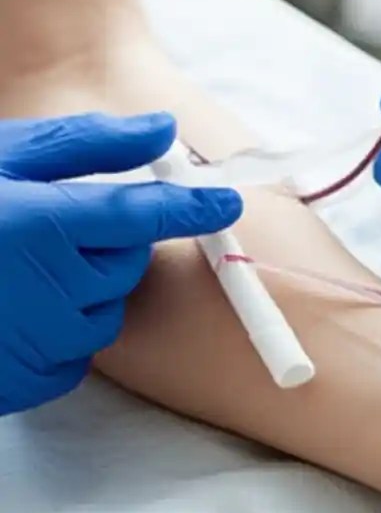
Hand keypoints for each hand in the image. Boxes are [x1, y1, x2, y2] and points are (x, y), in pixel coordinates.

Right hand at [0, 112, 242, 414]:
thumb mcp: (3, 158)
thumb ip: (88, 145)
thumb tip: (164, 130)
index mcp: (38, 225)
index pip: (143, 215)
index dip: (192, 207)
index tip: (227, 202)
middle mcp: (42, 288)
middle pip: (126, 265)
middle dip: (110, 245)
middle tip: (55, 231)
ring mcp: (32, 341)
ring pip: (105, 312)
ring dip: (83, 291)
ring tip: (20, 272)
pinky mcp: (21, 382)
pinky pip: (75, 357)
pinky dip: (60, 336)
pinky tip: (12, 311)